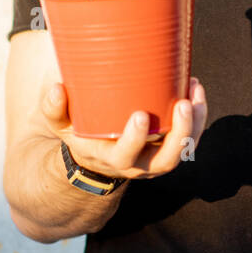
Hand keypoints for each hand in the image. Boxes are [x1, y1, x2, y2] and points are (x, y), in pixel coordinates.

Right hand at [40, 78, 206, 180]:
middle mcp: (138, 165)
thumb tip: (56, 87)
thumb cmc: (80, 135)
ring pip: (183, 150)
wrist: (98, 159)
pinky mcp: (169, 149)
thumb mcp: (60, 126)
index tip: (141, 116)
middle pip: (166, 160)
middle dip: (179, 133)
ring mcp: (157, 159)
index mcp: (111, 159)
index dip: (135, 140)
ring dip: (195, 124)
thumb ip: (53, 109)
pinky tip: (195, 90)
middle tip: (183, 104)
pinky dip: (198, 118)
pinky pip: (190, 139)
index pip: (125, 156)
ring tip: (195, 90)